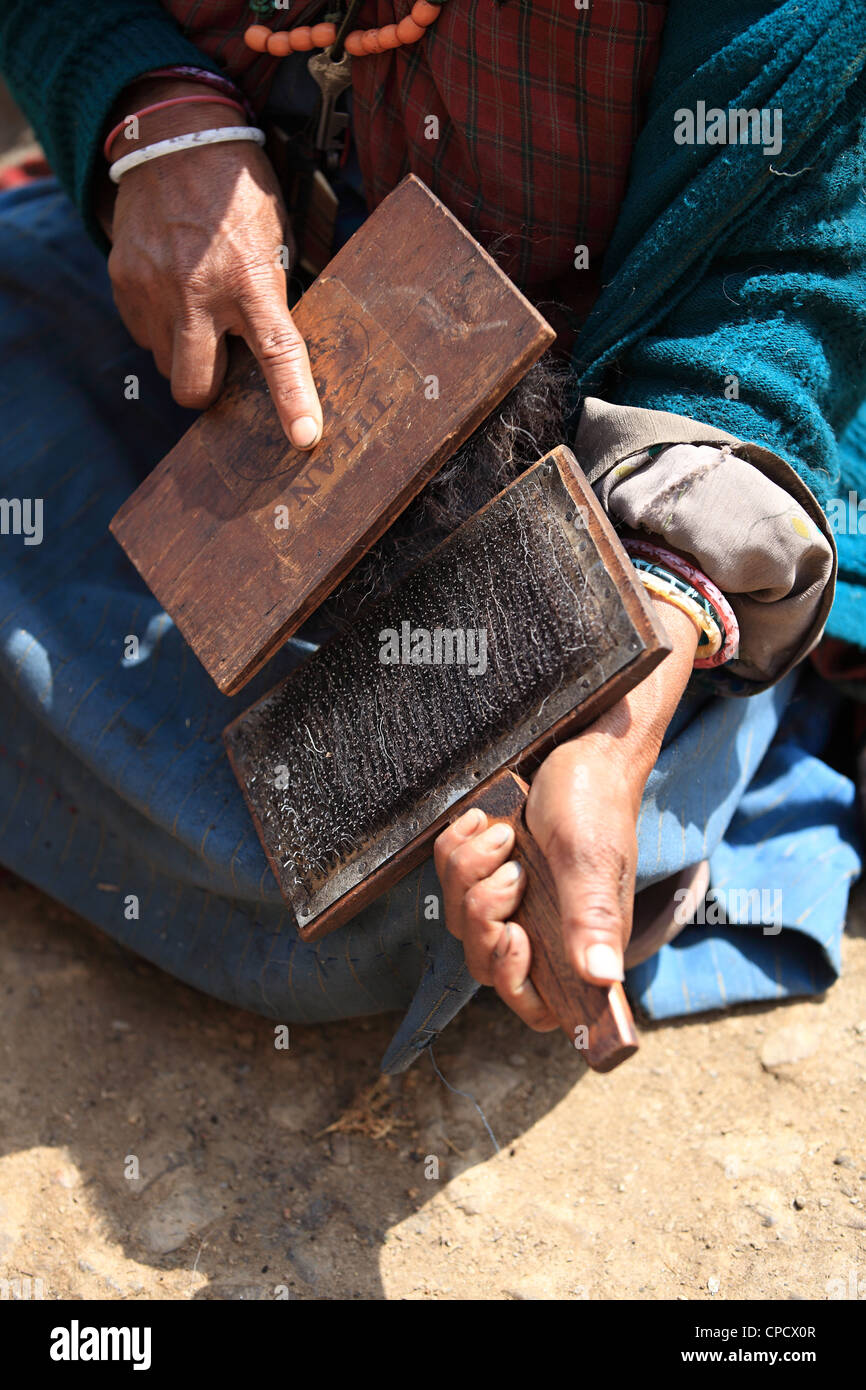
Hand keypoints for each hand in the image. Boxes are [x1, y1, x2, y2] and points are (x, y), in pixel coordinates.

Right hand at [101, 78, 322, 448]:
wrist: (176, 135)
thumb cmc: (238, 192)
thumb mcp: (275, 242)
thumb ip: (270, 297)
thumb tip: (272, 352)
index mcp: (251, 280)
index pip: (278, 353)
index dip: (292, 400)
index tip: (304, 437)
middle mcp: (197, 292)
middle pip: (193, 387)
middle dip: (207, 390)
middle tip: (222, 363)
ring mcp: (153, 288)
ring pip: (164, 362)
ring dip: (182, 352)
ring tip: (197, 309)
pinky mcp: (123, 279)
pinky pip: (140, 331)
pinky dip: (158, 325)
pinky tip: (172, 290)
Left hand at [433, 593, 698, 1029]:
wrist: (576, 745)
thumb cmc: (597, 802)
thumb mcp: (594, 858)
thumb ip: (593, 919)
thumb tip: (604, 980)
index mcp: (577, 943)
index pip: (539, 1008)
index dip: (516, 987)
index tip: (512, 938)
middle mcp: (543, 931)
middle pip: (486, 964)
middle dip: (484, 916)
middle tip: (510, 872)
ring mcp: (511, 901)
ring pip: (461, 920)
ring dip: (471, 872)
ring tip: (503, 835)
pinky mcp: (484, 871)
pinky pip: (448, 880)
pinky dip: (460, 848)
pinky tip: (488, 823)